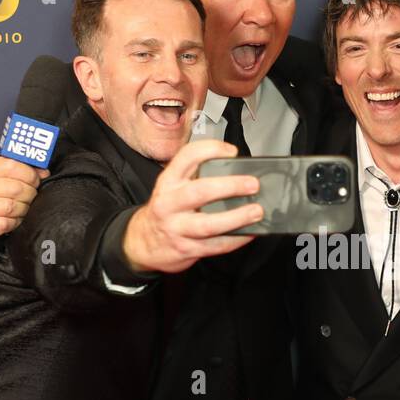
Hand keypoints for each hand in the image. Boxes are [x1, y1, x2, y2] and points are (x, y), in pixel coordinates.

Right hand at [0, 156, 49, 250]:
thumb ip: (17, 173)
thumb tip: (43, 171)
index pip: (11, 165)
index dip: (29, 173)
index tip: (36, 180)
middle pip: (15, 187)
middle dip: (29, 194)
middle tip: (29, 199)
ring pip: (11, 206)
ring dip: (22, 210)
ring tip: (19, 211)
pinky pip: (4, 223)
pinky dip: (13, 223)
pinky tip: (11, 222)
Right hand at [123, 140, 262, 273]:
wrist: (143, 242)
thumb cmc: (167, 210)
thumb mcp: (172, 187)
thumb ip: (196, 178)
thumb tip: (238, 172)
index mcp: (168, 182)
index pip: (187, 157)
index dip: (211, 150)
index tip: (231, 152)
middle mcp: (169, 203)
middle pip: (201, 191)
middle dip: (230, 186)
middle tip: (252, 184)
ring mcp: (177, 228)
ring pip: (209, 224)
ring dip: (237, 217)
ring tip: (256, 211)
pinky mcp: (186, 249)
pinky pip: (215, 246)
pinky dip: (236, 239)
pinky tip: (249, 232)